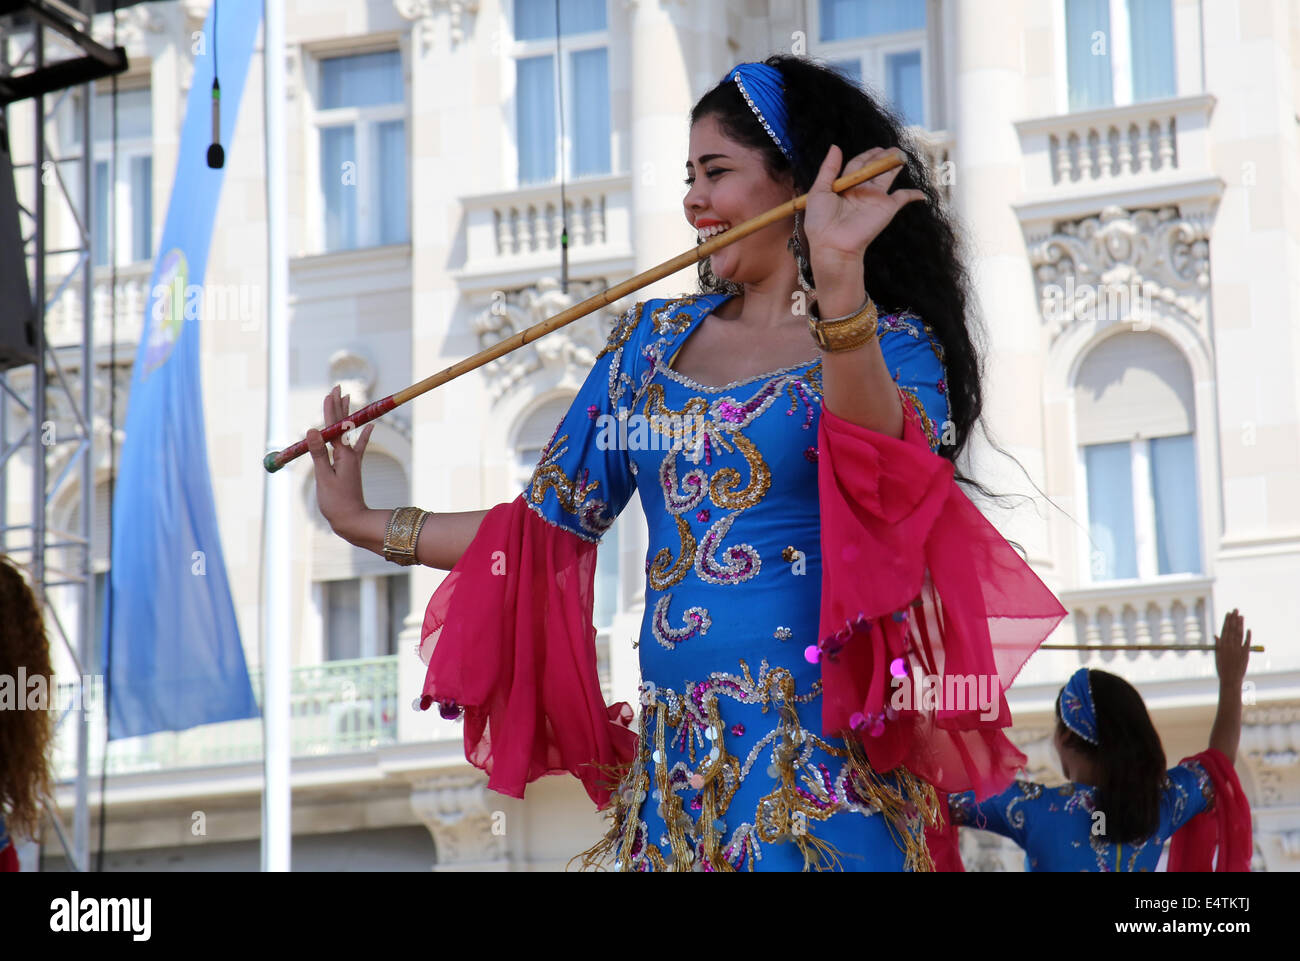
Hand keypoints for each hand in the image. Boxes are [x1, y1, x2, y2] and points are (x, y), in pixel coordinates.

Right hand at [305, 385, 375, 536]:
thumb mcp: (324, 478)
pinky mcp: (352, 468)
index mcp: (342, 455)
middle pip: (343, 425)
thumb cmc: (337, 503)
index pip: (334, 426)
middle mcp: (349, 454)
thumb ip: (319, 454)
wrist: (353, 521)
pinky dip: (362, 436)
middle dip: (339, 406)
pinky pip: (357, 447)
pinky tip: (370, 427)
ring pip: (348, 432)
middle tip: (338, 388)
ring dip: (347, 415)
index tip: (331, 392)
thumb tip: (313, 430)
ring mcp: (352, 461)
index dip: (331, 409)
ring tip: (347, 399)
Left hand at [803, 145, 926, 275]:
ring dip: (895, 164)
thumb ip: (829, 168)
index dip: (867, 155)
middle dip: (883, 156)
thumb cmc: (820, 221)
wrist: (832, 244)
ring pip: (888, 176)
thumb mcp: (819, 191)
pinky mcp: (887, 208)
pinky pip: (903, 197)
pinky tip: (921, 193)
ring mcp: (875, 199)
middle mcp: (861, 191)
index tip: (876, 148)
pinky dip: (914, 194)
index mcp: (845, 186)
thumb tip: (835, 146)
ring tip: (902, 154)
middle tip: (893, 148)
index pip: (858, 165)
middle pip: (875, 168)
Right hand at [1214, 608, 1249, 687]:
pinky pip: (1247, 643)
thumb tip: (1216, 635)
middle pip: (1232, 630)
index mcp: (1222, 646)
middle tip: (1235, 610)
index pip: (1224, 630)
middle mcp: (1229, 646)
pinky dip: (1248, 636)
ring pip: (1239, 634)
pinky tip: (1248, 629)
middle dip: (1234, 619)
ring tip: (1241, 616)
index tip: (1228, 613)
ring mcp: (1237, 649)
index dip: (1226, 621)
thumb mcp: (1217, 656)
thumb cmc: (1222, 669)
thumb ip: (1218, 645)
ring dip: (1240, 624)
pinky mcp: (1245, 654)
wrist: (1230, 679)